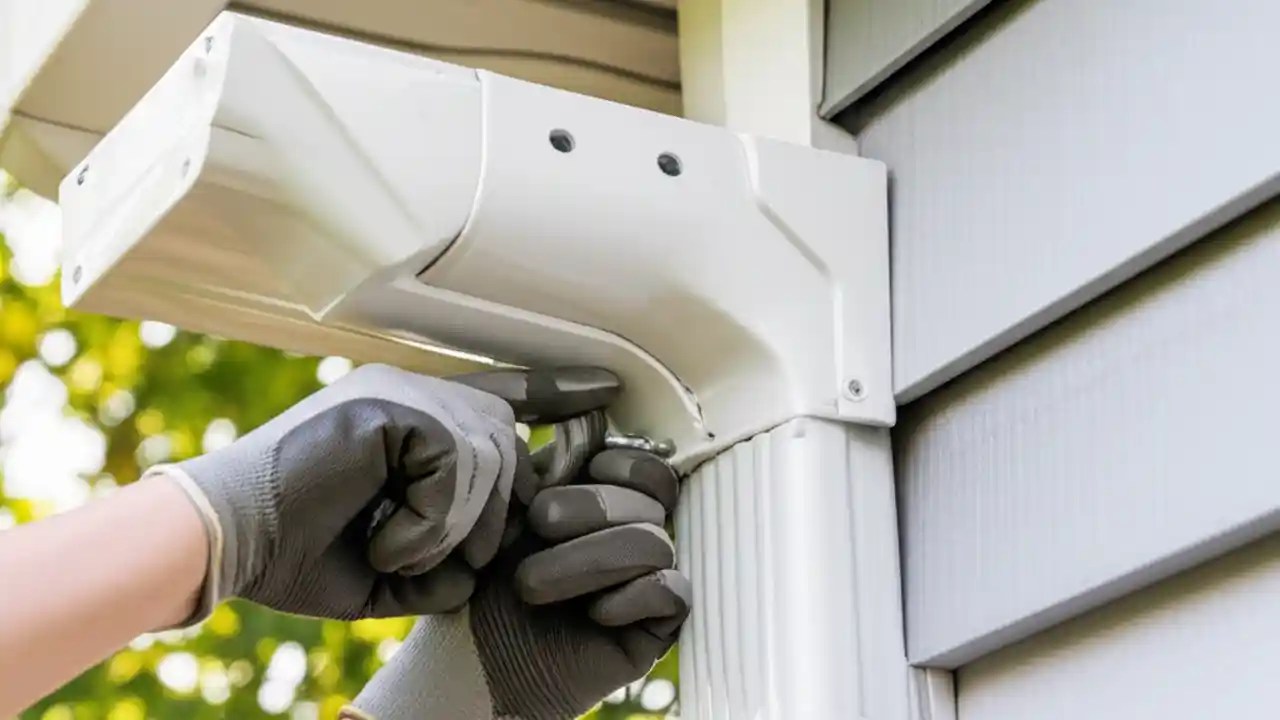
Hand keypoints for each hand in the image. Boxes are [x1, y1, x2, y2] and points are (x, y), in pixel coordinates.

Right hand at [154, 363, 618, 621]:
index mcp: (413, 423)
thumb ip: (449, 556)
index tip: (606, 392)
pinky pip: (454, 458)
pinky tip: (388, 536)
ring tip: (399, 551)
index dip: (559, 392)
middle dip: (494, 511)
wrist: (225, 541)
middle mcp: (412, 394)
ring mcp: (400, 392)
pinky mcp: (388, 403)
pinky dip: (433, 515)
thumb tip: (486, 568)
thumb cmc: (296, 554)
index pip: (504, 395)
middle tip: (428, 554)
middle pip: (508, 441)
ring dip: (456, 524)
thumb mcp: (395, 565)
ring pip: (488, 454)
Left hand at [344, 446, 690, 719]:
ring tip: (531, 585)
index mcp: (598, 495)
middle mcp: (627, 531)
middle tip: (538, 526)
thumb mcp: (494, 492)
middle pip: (654, 490)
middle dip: (590, 504)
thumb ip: (535, 432)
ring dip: (587, 558)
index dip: (612, 459)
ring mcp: (643, 578)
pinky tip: (590, 612)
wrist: (463, 663)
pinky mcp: (652, 625)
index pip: (642, 456)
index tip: (567, 473)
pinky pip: (673, 591)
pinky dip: (628, 597)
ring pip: (656, 539)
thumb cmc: (472, 579)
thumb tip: (598, 383)